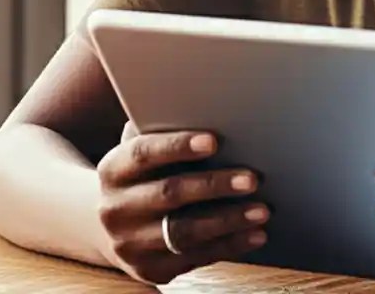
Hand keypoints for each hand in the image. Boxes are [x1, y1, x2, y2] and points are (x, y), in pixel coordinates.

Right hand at [95, 126, 267, 283]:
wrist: (113, 225)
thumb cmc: (146, 175)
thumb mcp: (144, 151)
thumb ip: (164, 131)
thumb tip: (210, 106)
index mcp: (113, 170)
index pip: (144, 154)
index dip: (178, 146)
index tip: (214, 141)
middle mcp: (115, 209)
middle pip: (169, 194)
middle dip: (214, 186)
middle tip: (252, 179)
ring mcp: (130, 243)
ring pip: (184, 232)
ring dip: (228, 221)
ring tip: (262, 210)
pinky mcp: (150, 269)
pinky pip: (195, 258)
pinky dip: (229, 245)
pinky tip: (255, 234)